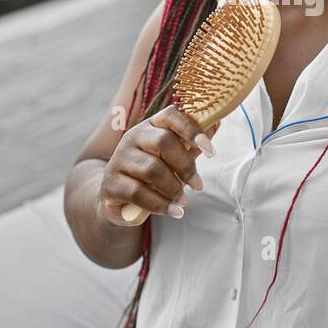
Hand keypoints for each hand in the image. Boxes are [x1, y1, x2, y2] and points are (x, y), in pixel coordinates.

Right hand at [98, 105, 219, 226]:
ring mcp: (118, 159)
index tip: (211, 151)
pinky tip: (173, 211)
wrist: (119, 199)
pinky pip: (138, 193)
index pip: (171, 115)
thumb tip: (217, 122)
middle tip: (197, 185)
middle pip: (163, 141)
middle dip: (186, 166)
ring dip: (174, 188)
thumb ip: (191, 144)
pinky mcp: (111, 184)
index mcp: (150, 126)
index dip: (192, 129)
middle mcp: (132, 137)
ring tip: (183, 200)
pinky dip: (161, 205)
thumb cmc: (152, 174)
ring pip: (152, 169)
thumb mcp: (173, 158)